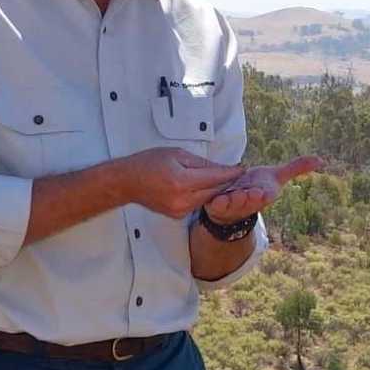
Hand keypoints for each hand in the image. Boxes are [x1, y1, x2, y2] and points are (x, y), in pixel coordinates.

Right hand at [123, 149, 247, 217]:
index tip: (242, 168)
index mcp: (182, 181)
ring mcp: (180, 209)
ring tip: (226, 180)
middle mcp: (182, 199)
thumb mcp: (176, 154)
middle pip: (214, 191)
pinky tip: (208, 188)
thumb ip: (200, 162)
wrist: (127, 182)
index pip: (215, 178)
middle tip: (238, 174)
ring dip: (217, 190)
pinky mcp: (178, 214)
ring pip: (208, 199)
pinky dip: (204, 196)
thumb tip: (221, 167)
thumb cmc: (148, 163)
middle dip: (227, 182)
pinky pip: (198, 204)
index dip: (231, 173)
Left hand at [198, 155, 328, 227]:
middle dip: (250, 197)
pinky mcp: (217, 206)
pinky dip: (216, 203)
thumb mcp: (276, 176)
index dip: (265, 194)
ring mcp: (233, 205)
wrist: (236, 202)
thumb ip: (297, 168)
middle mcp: (249, 202)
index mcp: (264, 195)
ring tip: (233, 196)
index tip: (265, 192)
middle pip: (250, 200)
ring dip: (233, 201)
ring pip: (233, 204)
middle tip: (251, 193)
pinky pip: (216, 206)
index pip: (266, 195)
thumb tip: (322, 160)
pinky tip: (215, 200)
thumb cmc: (256, 187)